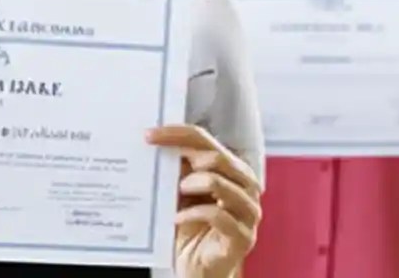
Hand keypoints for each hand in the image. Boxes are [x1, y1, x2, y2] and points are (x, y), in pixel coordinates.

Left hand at [147, 125, 260, 277]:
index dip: (178, 134)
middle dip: (187, 156)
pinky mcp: (243, 237)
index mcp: (233, 170)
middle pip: (218, 158)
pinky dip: (193, 214)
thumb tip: (156, 143)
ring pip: (221, 183)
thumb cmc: (192, 229)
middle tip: (161, 164)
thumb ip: (178, 171)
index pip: (206, 141)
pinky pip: (217, 216)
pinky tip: (177, 218)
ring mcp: (248, 213)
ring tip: (178, 190)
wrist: (199, 268)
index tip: (149, 135)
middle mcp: (246, 187)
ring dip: (193, 183)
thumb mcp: (183, 194)